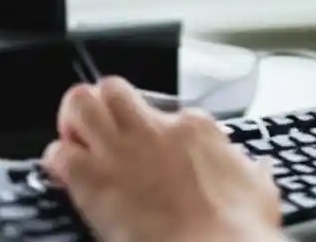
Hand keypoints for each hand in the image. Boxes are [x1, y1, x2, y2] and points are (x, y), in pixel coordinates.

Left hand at [43, 77, 283, 241]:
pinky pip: (57, 153)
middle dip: (102, 105)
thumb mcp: (260, 191)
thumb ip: (253, 173)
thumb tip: (258, 169)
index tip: (152, 151)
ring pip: (78, 102)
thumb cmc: (237, 230)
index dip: (153, 129)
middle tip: (101, 129)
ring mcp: (120, 150)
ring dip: (73, 120)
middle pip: (113, 88)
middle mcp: (152, 129)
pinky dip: (55, 162)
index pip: (165, 108)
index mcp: (194, 129)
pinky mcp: (92, 180)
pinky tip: (64, 176)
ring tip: (77, 140)